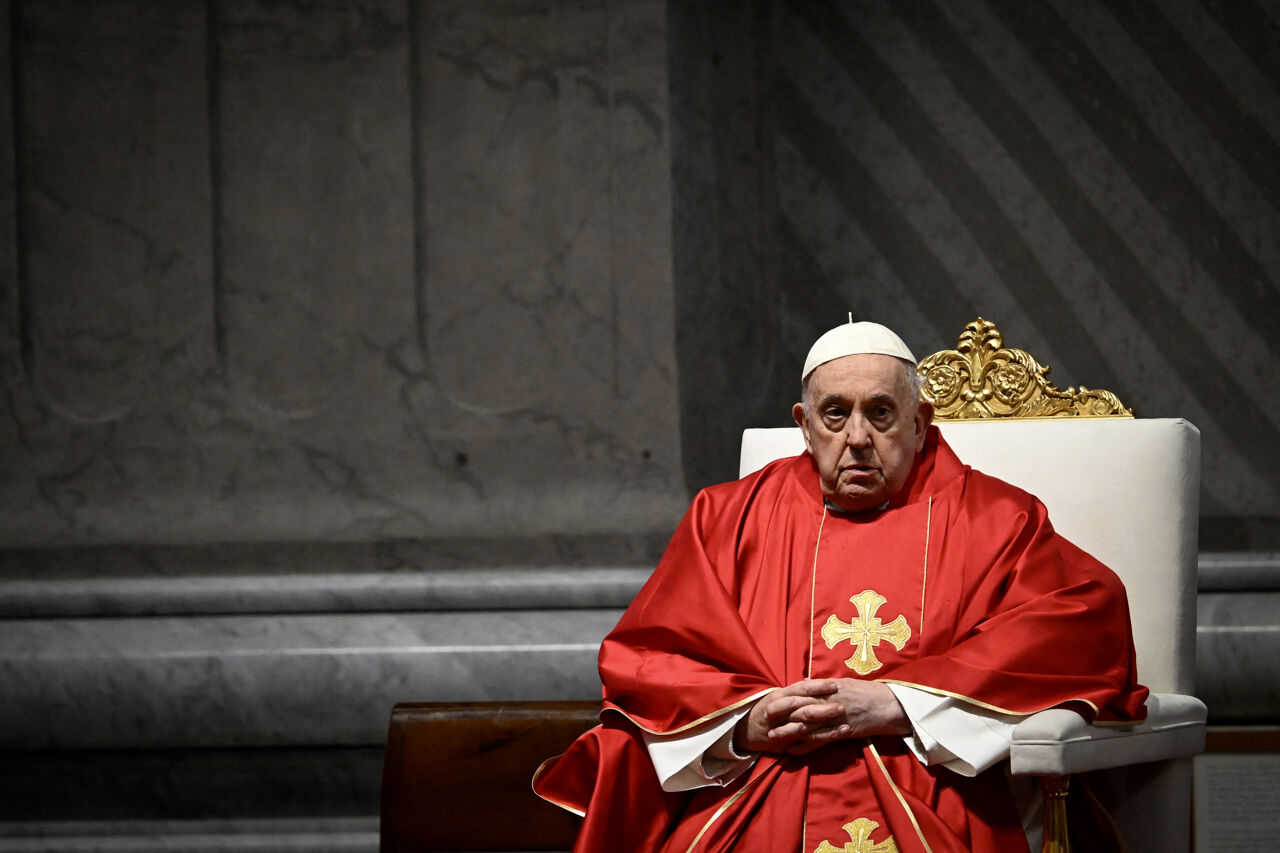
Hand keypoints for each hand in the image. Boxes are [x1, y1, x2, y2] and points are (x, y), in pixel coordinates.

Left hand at [734, 678, 909, 755]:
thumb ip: (823, 686)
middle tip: (763, 720)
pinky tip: (793, 751)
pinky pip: (819, 740)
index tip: (769, 702)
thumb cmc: (867, 692)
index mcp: (827, 688)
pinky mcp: (841, 732)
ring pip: (806, 725)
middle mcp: (828, 702)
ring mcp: (833, 717)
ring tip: (772, 737)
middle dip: (780, 714)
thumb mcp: (844, 683)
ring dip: (787, 732)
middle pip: (798, 708)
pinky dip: (805, 746)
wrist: (887, 705)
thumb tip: (806, 683)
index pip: (800, 693)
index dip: (783, 698)